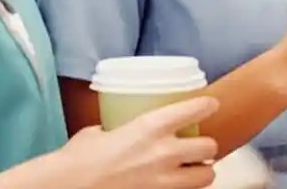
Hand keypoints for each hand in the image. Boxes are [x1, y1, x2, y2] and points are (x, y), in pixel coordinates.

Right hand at [62, 96, 219, 188]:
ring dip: (202, 172)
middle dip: (206, 148)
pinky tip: (175, 186)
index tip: (210, 105)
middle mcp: (164, 152)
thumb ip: (117, 129)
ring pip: (207, 176)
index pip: (197, 109)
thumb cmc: (75, 160)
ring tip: (193, 172)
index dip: (208, 106)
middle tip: (198, 149)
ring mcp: (164, 181)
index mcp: (151, 127)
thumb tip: (115, 130)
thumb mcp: (99, 133)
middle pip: (210, 146)